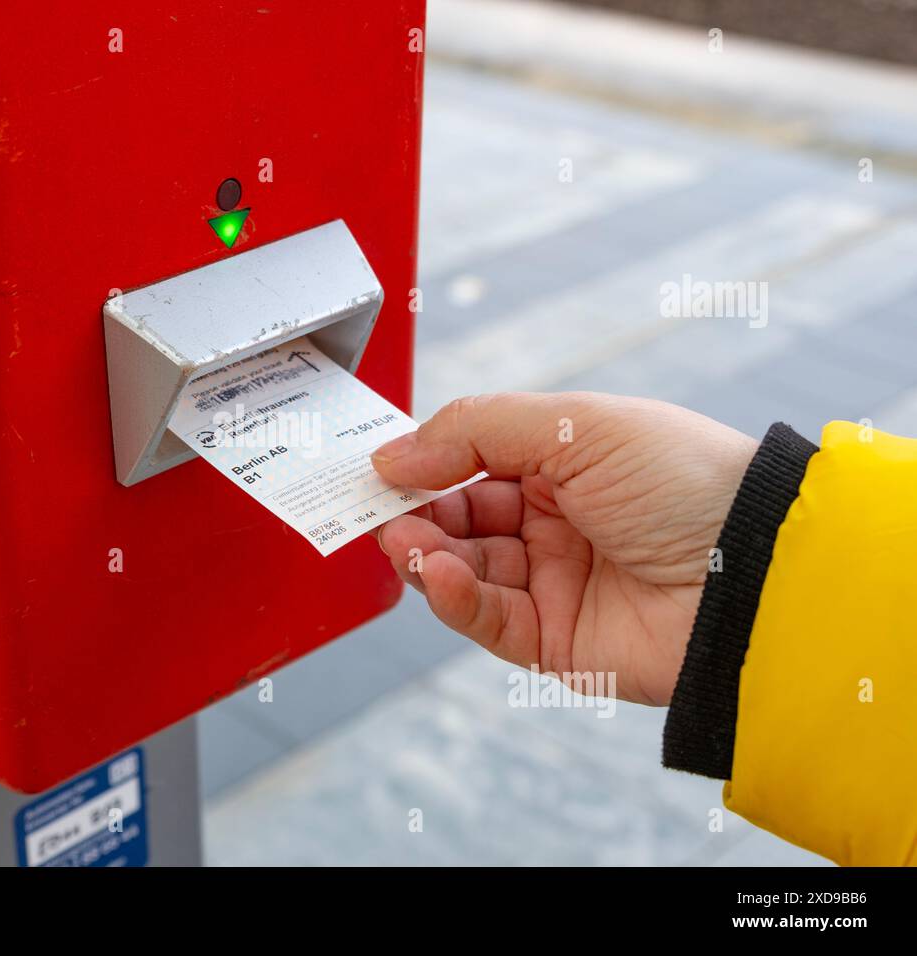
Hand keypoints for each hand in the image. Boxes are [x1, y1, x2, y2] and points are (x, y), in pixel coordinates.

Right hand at [371, 392, 756, 704]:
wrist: (757, 569)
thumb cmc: (686, 480)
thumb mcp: (574, 426)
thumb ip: (475, 430)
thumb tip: (393, 453)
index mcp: (564, 466)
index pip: (471, 465)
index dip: (423, 466)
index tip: (374, 468)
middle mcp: (556, 525)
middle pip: (457, 521)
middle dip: (414, 514)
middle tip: (375, 510)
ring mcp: (554, 585)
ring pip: (462, 571)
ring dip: (424, 555)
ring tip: (403, 541)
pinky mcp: (556, 643)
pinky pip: (487, 619)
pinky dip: (452, 597)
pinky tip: (434, 572)